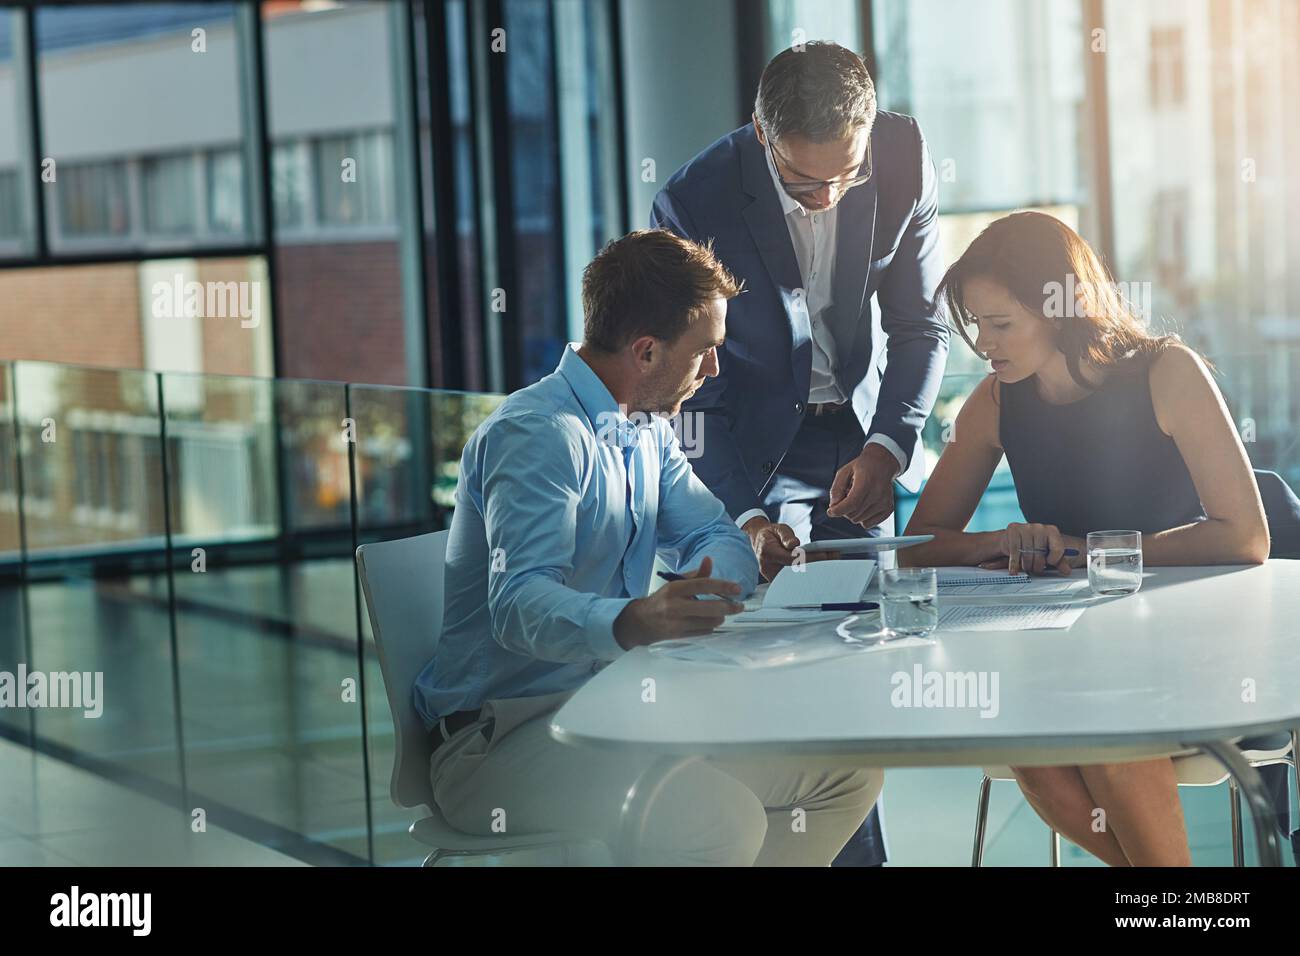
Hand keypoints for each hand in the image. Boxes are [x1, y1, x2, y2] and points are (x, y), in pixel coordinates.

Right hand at [614, 557, 744, 647]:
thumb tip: (709, 560)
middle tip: (739, 605)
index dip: (722, 586)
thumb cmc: (662, 600)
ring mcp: (677, 623)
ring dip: (720, 617)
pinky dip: (711, 627)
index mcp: (674, 589)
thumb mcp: (676, 583)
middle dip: (728, 607)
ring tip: (721, 613)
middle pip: (709, 607)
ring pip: (709, 622)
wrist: (640, 622)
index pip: (702, 585)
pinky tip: (710, 622)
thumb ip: (696, 574)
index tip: (737, 588)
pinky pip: (704, 632)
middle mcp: (675, 606)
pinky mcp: (679, 636)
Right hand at [741, 517, 838, 581]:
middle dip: (816, 568)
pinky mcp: (776, 580)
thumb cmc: (770, 534)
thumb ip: (786, 535)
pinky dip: (808, 576)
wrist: (759, 541)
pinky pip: (793, 581)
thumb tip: (794, 544)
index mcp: (768, 553)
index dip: (809, 558)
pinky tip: (821, 570)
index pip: (792, 559)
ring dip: (814, 573)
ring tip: (831, 563)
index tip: (825, 554)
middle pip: (796, 573)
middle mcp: (768, 567)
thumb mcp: (778, 528)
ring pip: (796, 579)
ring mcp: (771, 576)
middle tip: (833, 560)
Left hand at [826, 444, 896, 529]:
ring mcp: (885, 502)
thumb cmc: (861, 468)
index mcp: (867, 482)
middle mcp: (878, 494)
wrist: (882, 464)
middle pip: (853, 514)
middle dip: (844, 509)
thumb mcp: (844, 472)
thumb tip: (833, 506)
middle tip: (846, 496)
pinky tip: (864, 504)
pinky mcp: (889, 509)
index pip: (852, 503)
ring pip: (859, 520)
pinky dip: (861, 517)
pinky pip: (867, 524)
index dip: (838, 510)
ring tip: (857, 497)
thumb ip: (836, 489)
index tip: (830, 511)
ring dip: (853, 512)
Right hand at [994, 522, 1085, 574]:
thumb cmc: (1033, 545)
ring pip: (1027, 554)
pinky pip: (1015, 552)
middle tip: (1035, 568)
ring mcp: (1026, 528)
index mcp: (1052, 531)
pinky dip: (1014, 564)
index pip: (1058, 549)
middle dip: (1037, 565)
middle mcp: (1039, 527)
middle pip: (1040, 553)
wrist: (1013, 537)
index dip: (1053, 560)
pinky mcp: (1013, 530)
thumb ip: (1059, 561)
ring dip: (1026, 565)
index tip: (1048, 562)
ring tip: (1026, 566)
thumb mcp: (1048, 553)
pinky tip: (1015, 570)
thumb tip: (1066, 570)